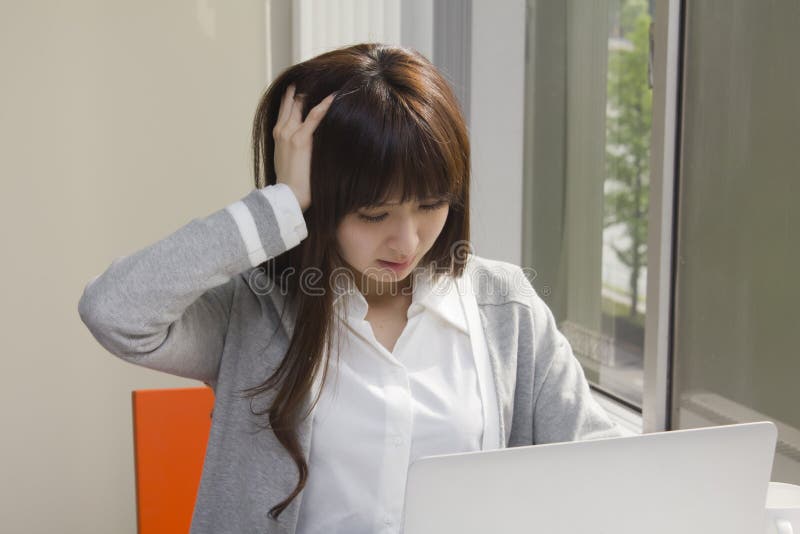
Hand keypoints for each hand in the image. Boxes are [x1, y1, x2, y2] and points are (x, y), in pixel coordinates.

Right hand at [272, 84, 335, 211]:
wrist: (287, 196)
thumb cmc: (292, 184)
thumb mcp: (290, 160)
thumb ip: (297, 147)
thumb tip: (310, 143)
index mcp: (278, 133)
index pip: (287, 106)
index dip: (297, 93)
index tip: (309, 83)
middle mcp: (281, 129)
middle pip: (293, 100)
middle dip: (306, 87)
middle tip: (322, 75)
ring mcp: (290, 133)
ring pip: (302, 103)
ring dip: (316, 91)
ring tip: (330, 79)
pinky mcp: (301, 140)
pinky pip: (315, 116)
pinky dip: (326, 104)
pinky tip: (335, 95)